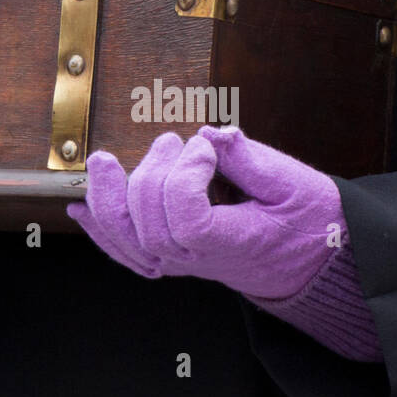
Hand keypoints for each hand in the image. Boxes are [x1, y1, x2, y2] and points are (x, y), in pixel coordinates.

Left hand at [68, 126, 343, 300]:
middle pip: (149, 228)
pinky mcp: (175, 257)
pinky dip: (101, 230)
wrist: (315, 263)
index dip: (185, 178)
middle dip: (150, 175)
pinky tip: (82, 208)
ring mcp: (183, 262)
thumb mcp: (294, 184)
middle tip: (170, 140)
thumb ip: (251, 160)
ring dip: (108, 200)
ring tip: (105, 163)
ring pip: (129, 243)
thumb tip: (213, 133)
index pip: (187, 221)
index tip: (205, 148)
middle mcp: (201, 260)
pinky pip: (128, 252)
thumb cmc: (310, 222)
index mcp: (235, 243)